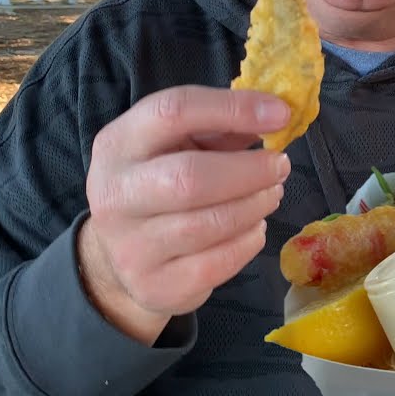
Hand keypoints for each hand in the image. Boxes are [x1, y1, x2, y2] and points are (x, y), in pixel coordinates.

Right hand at [78, 86, 291, 344]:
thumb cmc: (160, 182)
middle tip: (280, 166)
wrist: (119, 258)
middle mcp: (114, 194)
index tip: (281, 114)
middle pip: (191, 178)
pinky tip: (255, 227)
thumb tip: (275, 115)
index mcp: (118, 143)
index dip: (232, 109)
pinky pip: (217, 263)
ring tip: (271, 194)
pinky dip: (248, 241)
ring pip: (209, 224)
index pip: (173, 112)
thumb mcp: (177, 144)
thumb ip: (220, 127)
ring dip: (255, 205)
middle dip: (250, 171)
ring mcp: (129, 246)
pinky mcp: (154, 286)